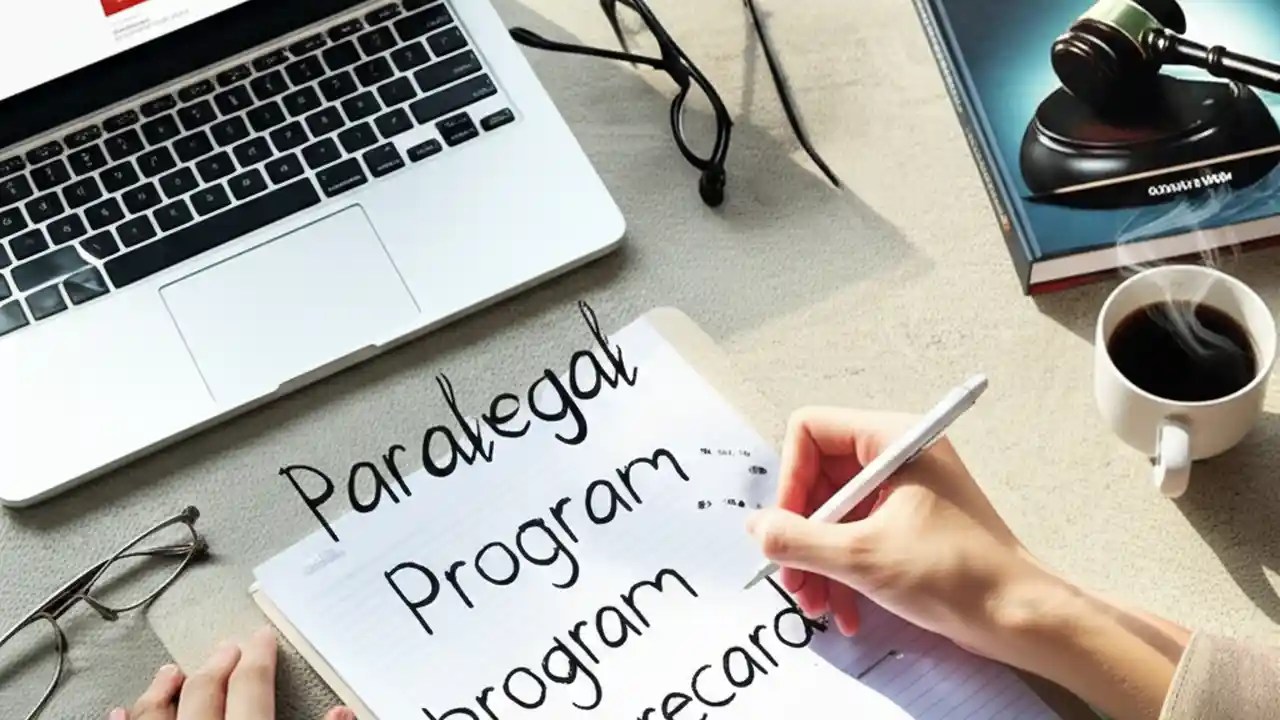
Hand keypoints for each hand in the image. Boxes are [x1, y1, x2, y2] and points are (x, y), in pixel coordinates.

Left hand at [110, 626, 351, 719]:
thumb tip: (343, 714)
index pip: (252, 686)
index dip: (260, 657)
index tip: (263, 639)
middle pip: (205, 692)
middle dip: (218, 664)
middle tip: (228, 647)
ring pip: (156, 713)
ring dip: (163, 689)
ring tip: (170, 672)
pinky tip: (121, 711)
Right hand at [745, 407, 1041, 661]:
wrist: (1020, 616)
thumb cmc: (959, 574)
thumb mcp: (862, 556)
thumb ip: (799, 539)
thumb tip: (758, 528)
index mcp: (892, 439)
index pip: (810, 432)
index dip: (789, 480)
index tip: (784, 528)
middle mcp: (896, 456)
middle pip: (818, 478)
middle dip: (801, 534)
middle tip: (792, 577)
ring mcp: (903, 491)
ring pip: (834, 514)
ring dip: (817, 561)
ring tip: (816, 604)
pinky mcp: (908, 525)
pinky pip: (856, 536)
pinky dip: (843, 572)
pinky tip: (844, 611)